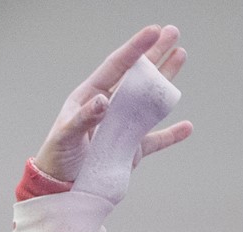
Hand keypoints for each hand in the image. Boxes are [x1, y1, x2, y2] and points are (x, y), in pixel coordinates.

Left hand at [33, 25, 191, 183]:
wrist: (61, 188)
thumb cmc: (57, 158)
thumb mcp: (65, 136)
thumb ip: (83, 118)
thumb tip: (103, 100)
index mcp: (90, 97)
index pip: (116, 66)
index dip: (135, 48)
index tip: (154, 31)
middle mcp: (109, 107)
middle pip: (136, 74)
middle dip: (154, 52)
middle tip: (172, 32)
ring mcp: (122, 126)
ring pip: (149, 99)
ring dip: (165, 79)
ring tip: (180, 55)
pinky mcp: (131, 149)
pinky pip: (155, 139)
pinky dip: (171, 135)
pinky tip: (186, 127)